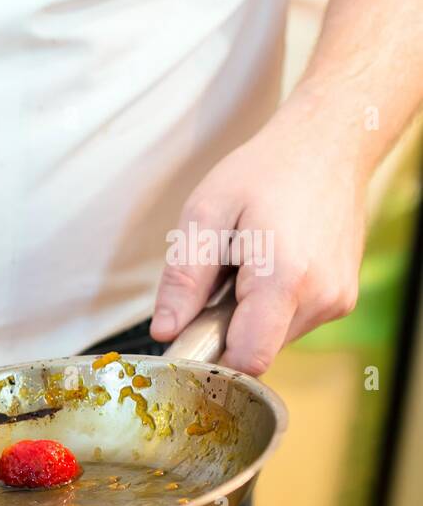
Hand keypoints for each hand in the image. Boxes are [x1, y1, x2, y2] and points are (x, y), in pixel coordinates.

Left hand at [150, 91, 366, 374]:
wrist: (328, 145)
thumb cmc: (264, 172)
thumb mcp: (205, 215)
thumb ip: (183, 279)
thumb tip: (164, 331)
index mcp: (285, 279)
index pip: (247, 360)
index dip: (211, 356)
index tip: (190, 331)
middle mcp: (321, 298)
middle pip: (255, 350)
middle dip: (225, 326)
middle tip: (220, 276)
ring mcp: (337, 300)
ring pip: (271, 338)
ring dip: (246, 314)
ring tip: (246, 263)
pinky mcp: (342, 299)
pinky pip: (289, 322)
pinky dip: (268, 305)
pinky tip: (268, 265)